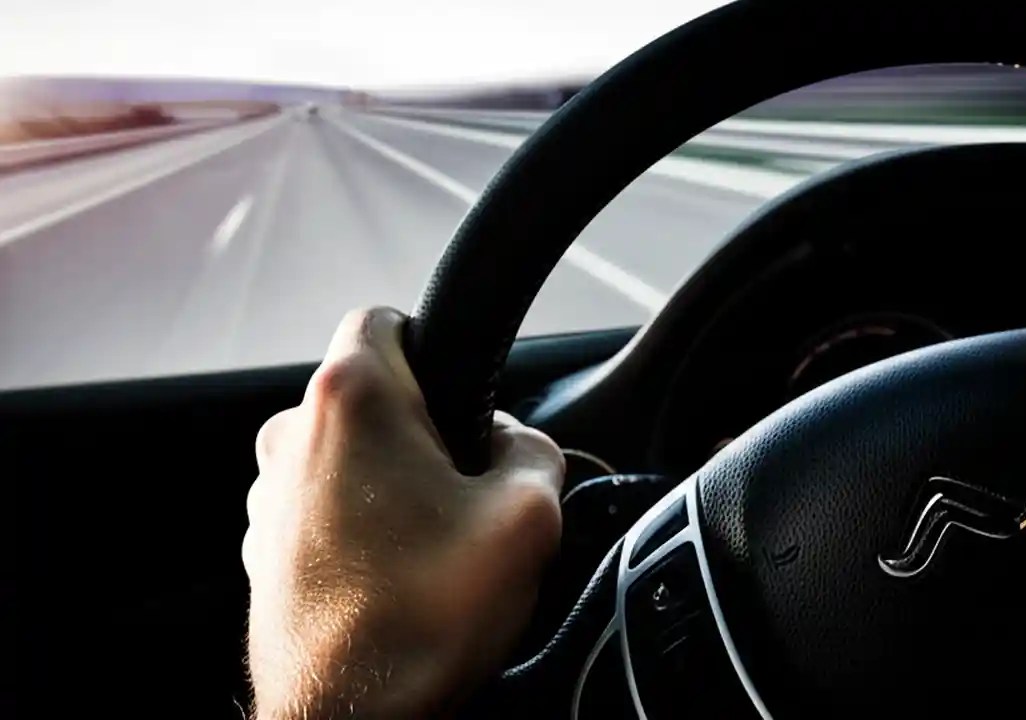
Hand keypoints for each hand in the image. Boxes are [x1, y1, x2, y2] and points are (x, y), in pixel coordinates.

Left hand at [243, 307, 564, 718]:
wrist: (350, 719)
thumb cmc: (421, 619)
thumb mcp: (530, 516)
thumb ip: (536, 449)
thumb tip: (515, 445)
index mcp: (351, 401)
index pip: (387, 317)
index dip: (437, 344)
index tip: (463, 394)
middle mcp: (291, 436)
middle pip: (372, 396)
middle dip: (424, 429)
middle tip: (466, 491)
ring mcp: (267, 496)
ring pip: (348, 456)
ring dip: (391, 482)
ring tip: (434, 546)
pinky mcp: (262, 548)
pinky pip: (325, 508)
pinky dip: (361, 526)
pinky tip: (398, 577)